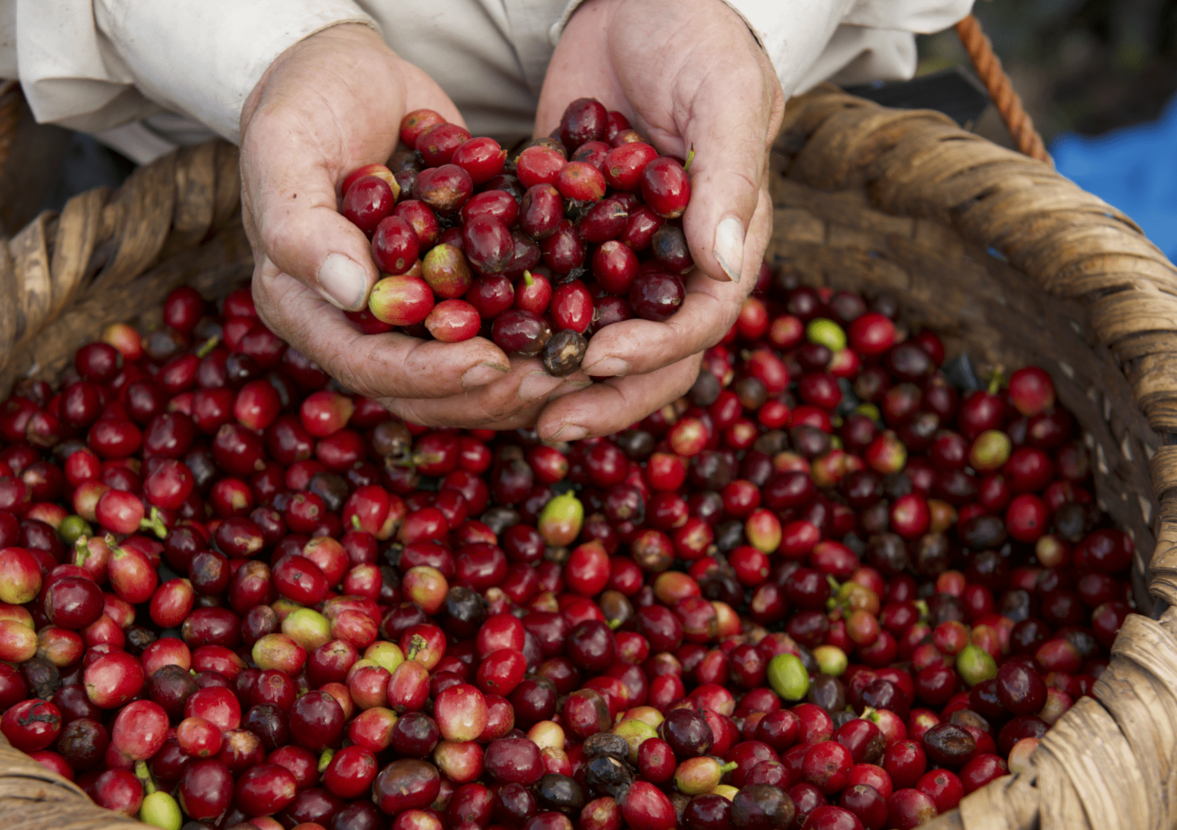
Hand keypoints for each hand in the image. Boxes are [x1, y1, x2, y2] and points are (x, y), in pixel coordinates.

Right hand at [241, 26, 576, 425]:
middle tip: (556, 375)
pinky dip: (542, 330)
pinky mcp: (455, 287)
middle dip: (491, 391)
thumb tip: (352, 292)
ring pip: (468, 373)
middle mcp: (357, 323)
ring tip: (582, 360)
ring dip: (524, 376)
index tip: (490, 364)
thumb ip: (300, 225)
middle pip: (423, 390)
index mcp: (303, 305)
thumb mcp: (283, 148)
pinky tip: (592, 323)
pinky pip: (498, 325)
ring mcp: (410, 310)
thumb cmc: (304, 100)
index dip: (429, 375)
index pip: (366, 365)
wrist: (350, 71)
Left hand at [531, 0, 783, 440]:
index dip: (654, 353)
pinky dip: (512, 323)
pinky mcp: (567, 240)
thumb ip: (728, 178)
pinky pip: (544, 294)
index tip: (599, 361)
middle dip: (601, 397)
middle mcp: (671, 268)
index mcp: (724, 246)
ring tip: (500, 404)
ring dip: (552, 380)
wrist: (639, 2)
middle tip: (547, 422)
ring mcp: (617, 260)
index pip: (700, 323)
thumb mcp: (723, 96)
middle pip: (648, 357)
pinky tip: (468, 344)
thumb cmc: (698, 39)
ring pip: (592, 341)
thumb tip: (725, 266)